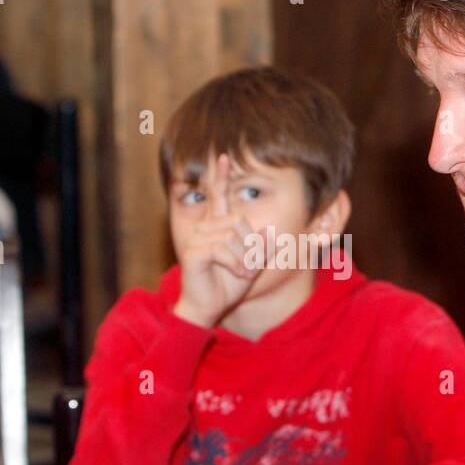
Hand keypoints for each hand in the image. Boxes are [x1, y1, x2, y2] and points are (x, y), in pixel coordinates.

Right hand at [172, 153, 261, 327]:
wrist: (208, 308)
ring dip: (245, 258)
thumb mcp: (252, 264)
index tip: (223, 156)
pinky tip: (238, 273)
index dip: (220, 176)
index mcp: (217, 226)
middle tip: (249, 267)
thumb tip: (269, 229)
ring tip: (242, 272)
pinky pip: (223, 250)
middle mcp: (205, 228)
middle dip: (252, 247)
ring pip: (233, 237)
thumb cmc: (227, 285)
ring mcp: (198, 239)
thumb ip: (261, 247)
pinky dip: (236, 263)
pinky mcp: (195, 252)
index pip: (218, 196)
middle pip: (240, 223)